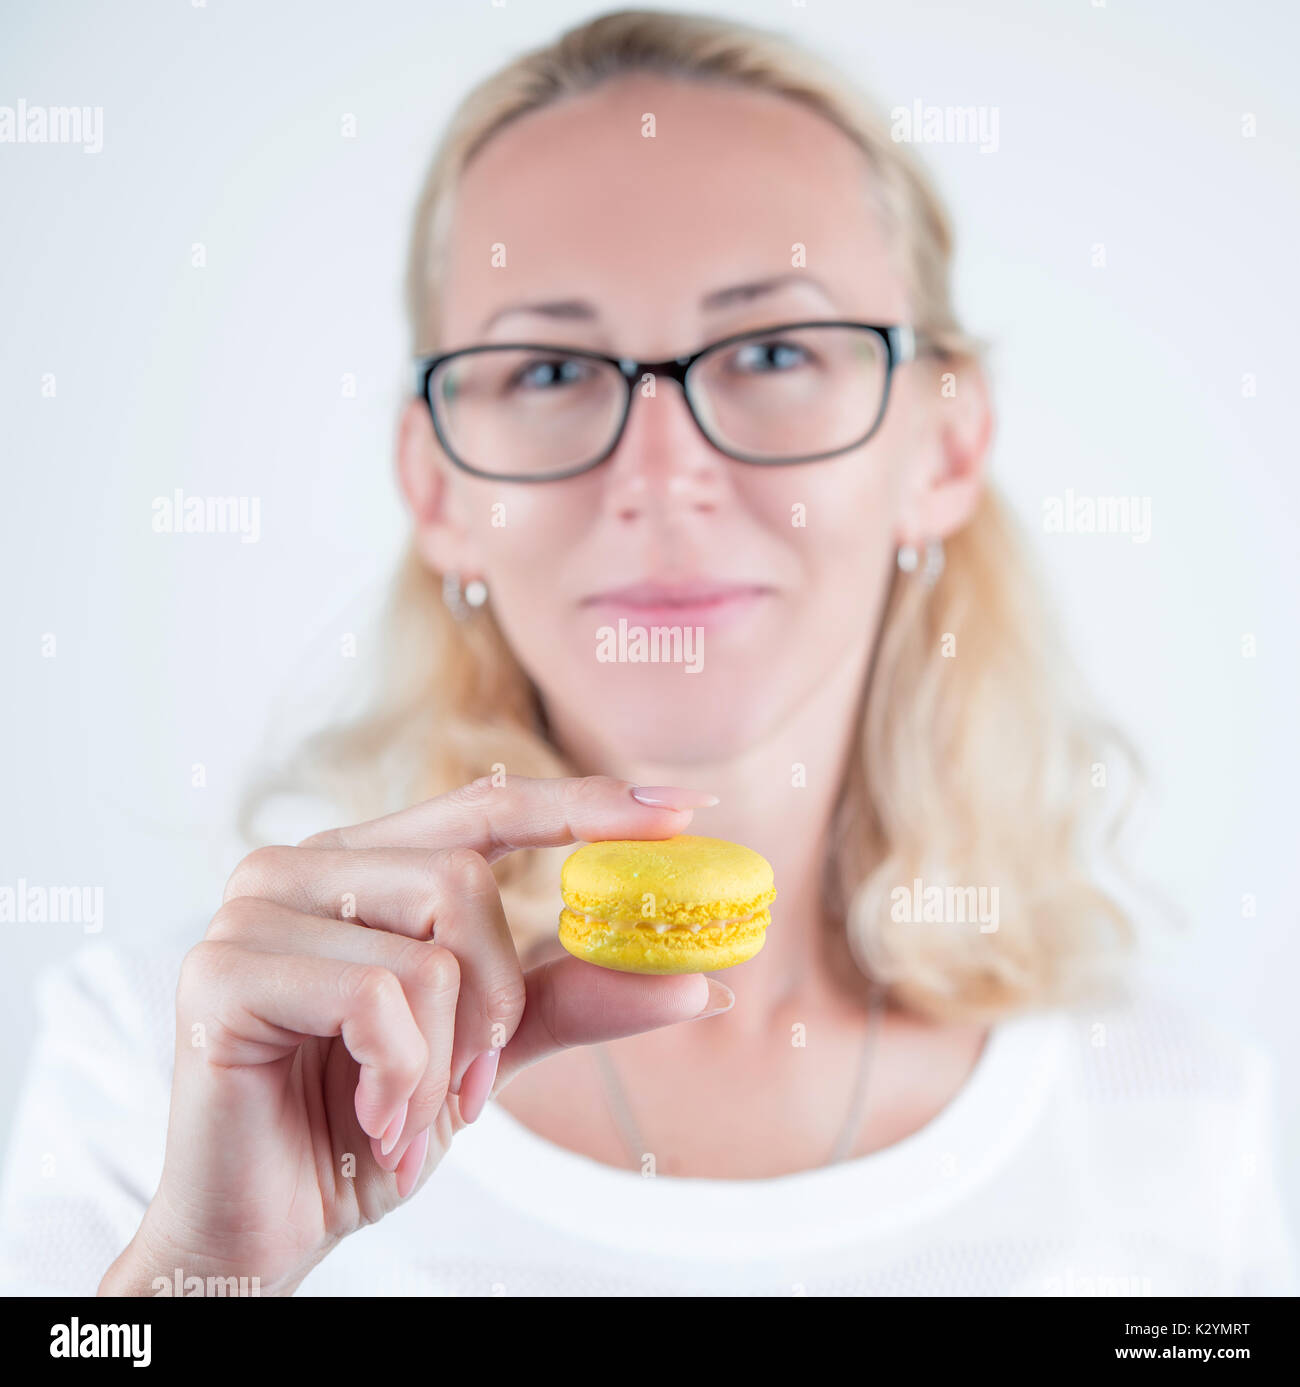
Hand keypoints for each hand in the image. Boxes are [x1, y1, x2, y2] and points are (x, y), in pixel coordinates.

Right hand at [99, 775, 728, 1295]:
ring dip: (447, 1054)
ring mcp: (254, 909)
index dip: (584, 804)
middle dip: (496, 1000)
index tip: (684, 808)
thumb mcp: (488, 1050)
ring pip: (429, 945)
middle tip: (478, 1079)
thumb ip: (572, 999)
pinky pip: (375, 994)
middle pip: (465, 876)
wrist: (268, 1228)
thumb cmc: (365, 1124)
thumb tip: (696, 979)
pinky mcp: (221, 971)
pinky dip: (401, 1075)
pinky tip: (371, 1118)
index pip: (486, 807)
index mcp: (364, 866)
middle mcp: (304, 866)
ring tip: (408, 1111)